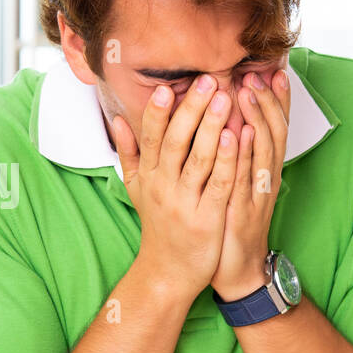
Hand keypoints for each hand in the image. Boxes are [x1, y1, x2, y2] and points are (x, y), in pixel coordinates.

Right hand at [113, 76, 238, 300]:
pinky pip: (218, 184)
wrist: (168, 273)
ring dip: (212, 126)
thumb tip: (116, 119)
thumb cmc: (158, 226)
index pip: (150, 137)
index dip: (157, 111)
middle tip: (207, 80)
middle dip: (191, 109)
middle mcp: (163, 187)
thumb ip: (128, 153)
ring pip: (198, 158)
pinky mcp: (207, 218)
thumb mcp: (136, 189)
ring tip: (226, 97)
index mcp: (148, 177)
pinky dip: (227, 160)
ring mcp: (184, 202)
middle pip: (175, 141)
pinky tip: (236, 137)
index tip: (166, 86)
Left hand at [211, 68, 290, 301]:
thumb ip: (237, 155)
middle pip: (274, 133)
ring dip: (256, 120)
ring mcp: (256, 194)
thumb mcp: (237, 184)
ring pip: (261, 152)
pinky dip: (241, 156)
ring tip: (247, 93)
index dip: (277, 101)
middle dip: (267, 102)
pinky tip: (237, 134)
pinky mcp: (242, 211)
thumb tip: (232, 123)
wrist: (236, 268)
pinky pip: (243, 179)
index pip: (275, 128)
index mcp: (263, 170)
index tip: (274, 71)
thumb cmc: (231, 223)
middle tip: (257, 74)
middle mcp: (265, 178)